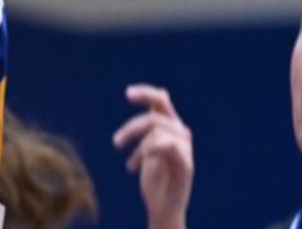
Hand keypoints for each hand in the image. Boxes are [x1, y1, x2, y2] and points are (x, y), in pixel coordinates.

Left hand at [112, 84, 193, 228]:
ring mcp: (186, 150)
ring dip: (138, 148)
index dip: (146, 94)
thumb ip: (153, 124)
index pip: (162, 102)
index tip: (127, 94)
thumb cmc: (156, 181)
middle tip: (115, 143)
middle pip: (154, 118)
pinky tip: (135, 166)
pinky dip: (149, 151)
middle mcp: (182, 135)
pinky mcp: (186, 165)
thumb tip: (163, 91)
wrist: (163, 209)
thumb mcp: (149, 148)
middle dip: (131, 129)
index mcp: (172, 129)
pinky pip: (168, 146)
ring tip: (130, 166)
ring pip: (157, 131)